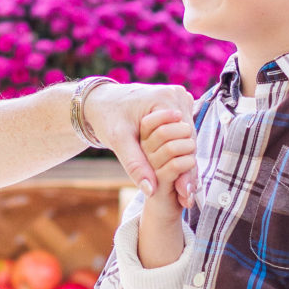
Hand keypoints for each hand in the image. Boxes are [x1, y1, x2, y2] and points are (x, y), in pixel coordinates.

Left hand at [84, 81, 196, 204]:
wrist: (100, 101)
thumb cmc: (107, 117)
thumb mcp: (118, 141)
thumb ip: (135, 165)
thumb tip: (150, 191)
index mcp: (165, 98)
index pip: (184, 136)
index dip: (184, 165)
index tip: (184, 191)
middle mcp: (176, 94)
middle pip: (189, 136)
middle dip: (186, 163)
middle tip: (186, 193)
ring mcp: (177, 97)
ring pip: (187, 134)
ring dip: (184, 157)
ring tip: (184, 188)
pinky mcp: (175, 103)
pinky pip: (181, 129)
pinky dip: (178, 147)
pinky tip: (176, 170)